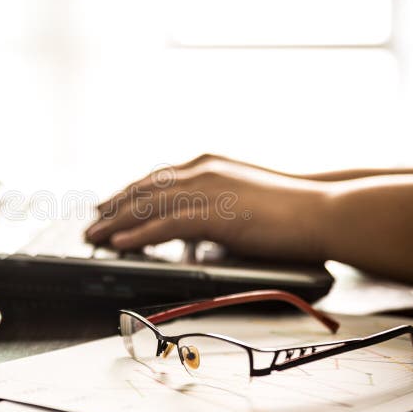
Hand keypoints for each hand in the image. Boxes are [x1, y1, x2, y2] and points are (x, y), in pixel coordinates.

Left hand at [85, 154, 330, 262]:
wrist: (322, 209)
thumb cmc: (289, 208)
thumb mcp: (243, 198)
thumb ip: (215, 204)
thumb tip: (197, 228)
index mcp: (207, 165)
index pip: (156, 180)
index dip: (127, 194)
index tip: (106, 207)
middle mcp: (201, 171)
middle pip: (143, 189)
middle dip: (113, 208)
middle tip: (89, 225)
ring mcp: (208, 189)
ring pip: (148, 205)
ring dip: (116, 223)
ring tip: (93, 238)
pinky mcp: (215, 212)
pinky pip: (166, 224)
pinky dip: (139, 235)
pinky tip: (120, 245)